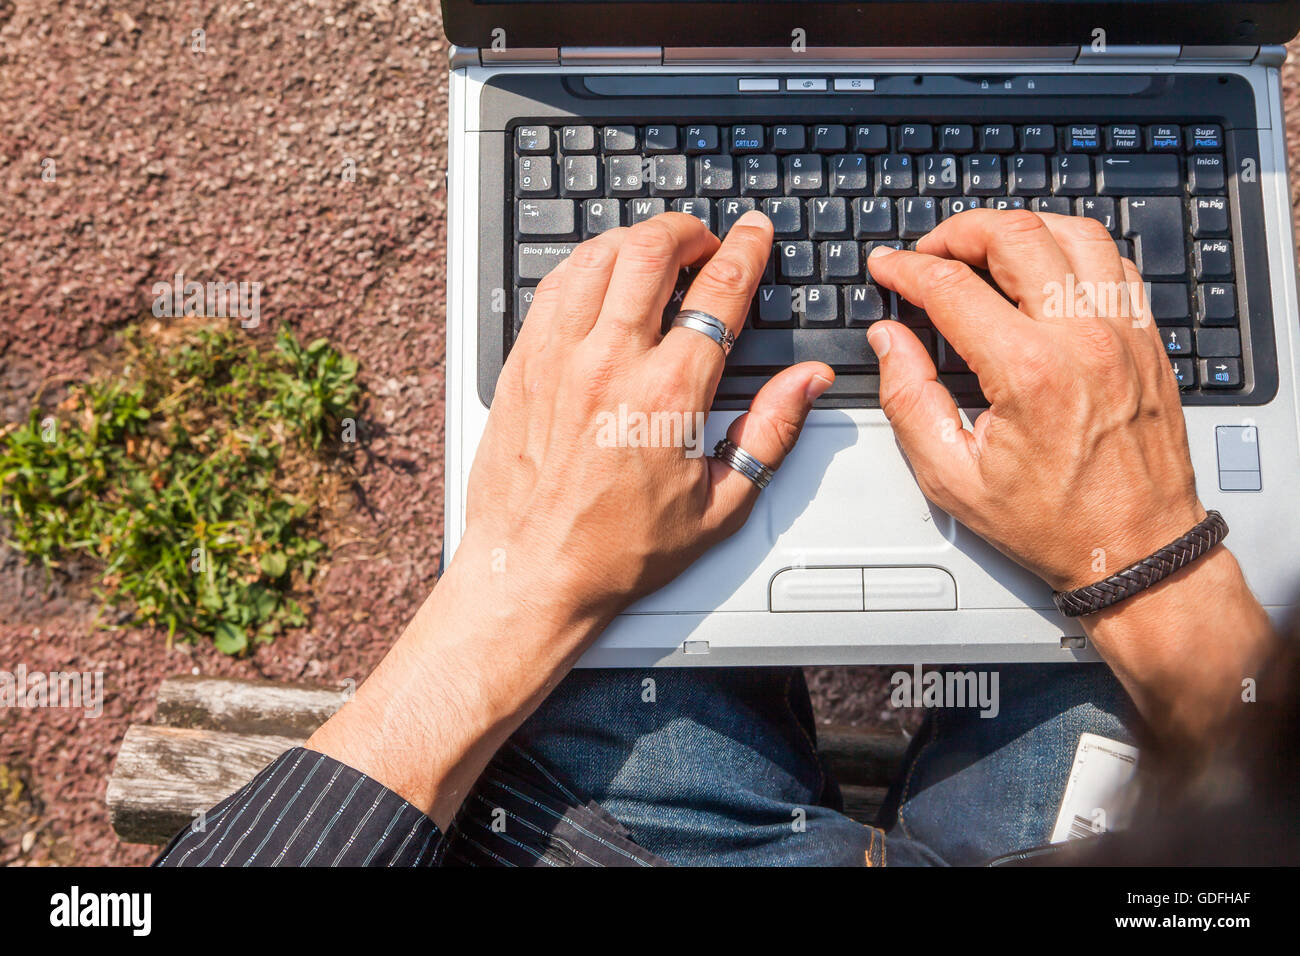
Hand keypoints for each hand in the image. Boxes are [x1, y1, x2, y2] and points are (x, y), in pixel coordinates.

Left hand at [311, 211, 831, 824]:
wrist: (532, 575)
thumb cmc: (618, 552)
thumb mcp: (720, 506)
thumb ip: (770, 433)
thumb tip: (807, 382)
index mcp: (668, 394)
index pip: (718, 293)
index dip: (745, 250)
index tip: (754, 233)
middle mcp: (610, 363)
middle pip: (651, 251)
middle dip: (687, 231)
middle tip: (705, 240)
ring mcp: (558, 358)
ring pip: (595, 257)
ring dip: (633, 240)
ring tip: (654, 251)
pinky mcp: (521, 365)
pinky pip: (552, 287)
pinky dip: (583, 266)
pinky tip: (598, 277)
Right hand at [865, 209, 1203, 591]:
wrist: (1135, 549)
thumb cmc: (1052, 523)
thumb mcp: (952, 478)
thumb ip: (909, 401)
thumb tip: (889, 341)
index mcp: (1028, 372)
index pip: (953, 286)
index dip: (907, 268)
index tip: (888, 268)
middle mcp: (1083, 339)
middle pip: (1016, 235)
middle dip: (958, 232)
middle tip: (929, 252)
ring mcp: (1123, 332)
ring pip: (1073, 231)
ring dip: (1019, 228)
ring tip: (983, 248)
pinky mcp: (1147, 338)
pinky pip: (1113, 260)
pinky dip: (1071, 247)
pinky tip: (1043, 266)